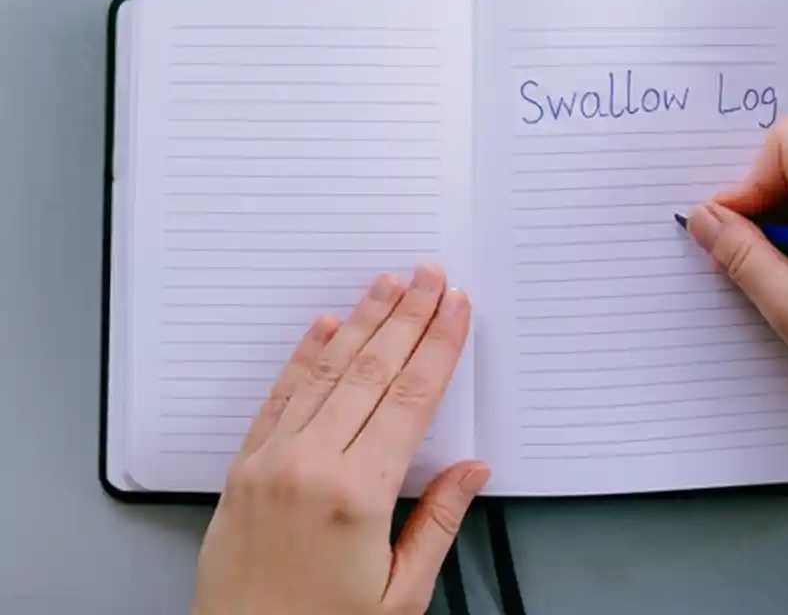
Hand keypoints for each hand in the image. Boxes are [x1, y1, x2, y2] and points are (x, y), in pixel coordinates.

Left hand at [191, 265, 487, 614]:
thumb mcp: (399, 595)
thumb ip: (437, 524)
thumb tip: (471, 470)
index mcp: (358, 495)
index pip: (411, 398)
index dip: (439, 346)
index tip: (457, 309)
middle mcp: (310, 465)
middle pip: (372, 371)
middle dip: (407, 316)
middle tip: (430, 276)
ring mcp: (271, 461)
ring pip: (326, 373)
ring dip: (361, 322)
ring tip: (387, 285)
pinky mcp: (243, 468)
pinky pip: (279, 396)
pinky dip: (304, 356)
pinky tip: (323, 328)